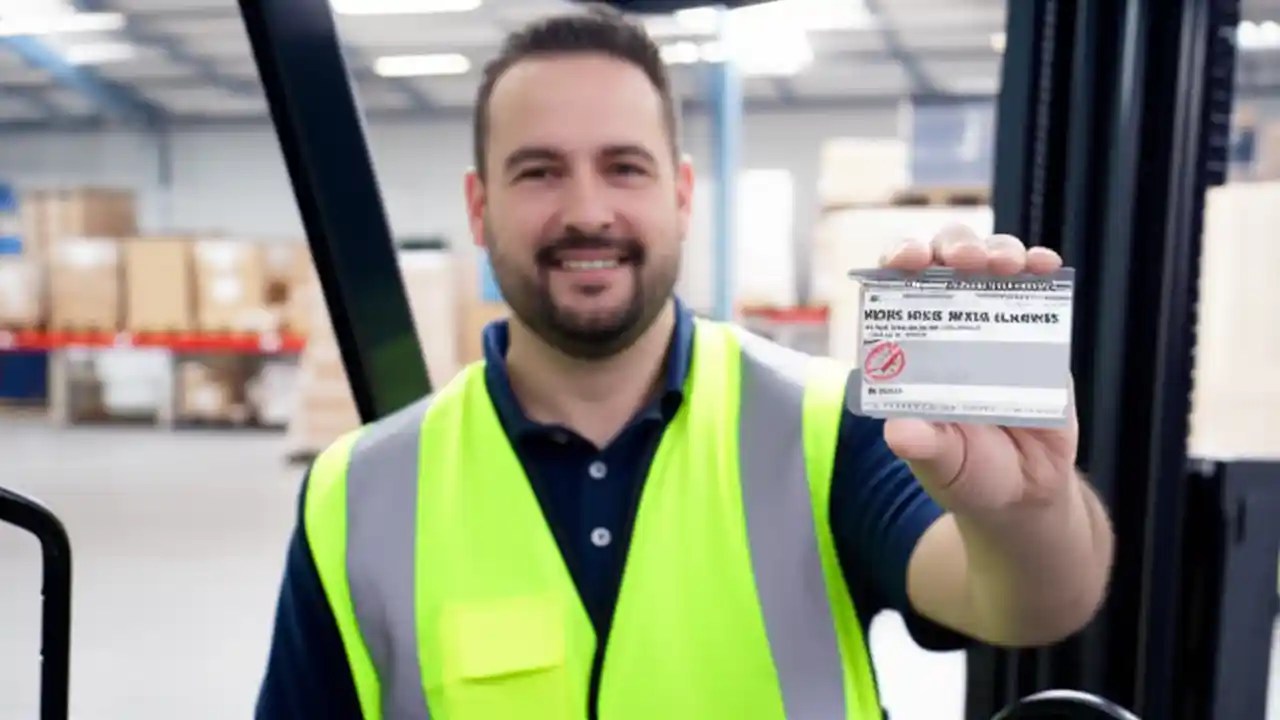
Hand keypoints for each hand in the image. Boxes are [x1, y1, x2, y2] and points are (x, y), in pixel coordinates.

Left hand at [878, 224, 1079, 512]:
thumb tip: (897, 431)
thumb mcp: (941, 464)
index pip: (892, 288)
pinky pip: (1036, 290)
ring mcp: (992, 324)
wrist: (1028, 493)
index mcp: (909, 349)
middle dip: (950, 247)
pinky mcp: (1036, 333)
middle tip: (964, 258)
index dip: (897, 262)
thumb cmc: (969, 474)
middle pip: (941, 263)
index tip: (908, 260)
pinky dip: (1039, 268)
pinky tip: (1044, 265)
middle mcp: (946, 327)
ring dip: (996, 250)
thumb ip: (923, 445)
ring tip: (1006, 263)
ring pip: (989, 264)